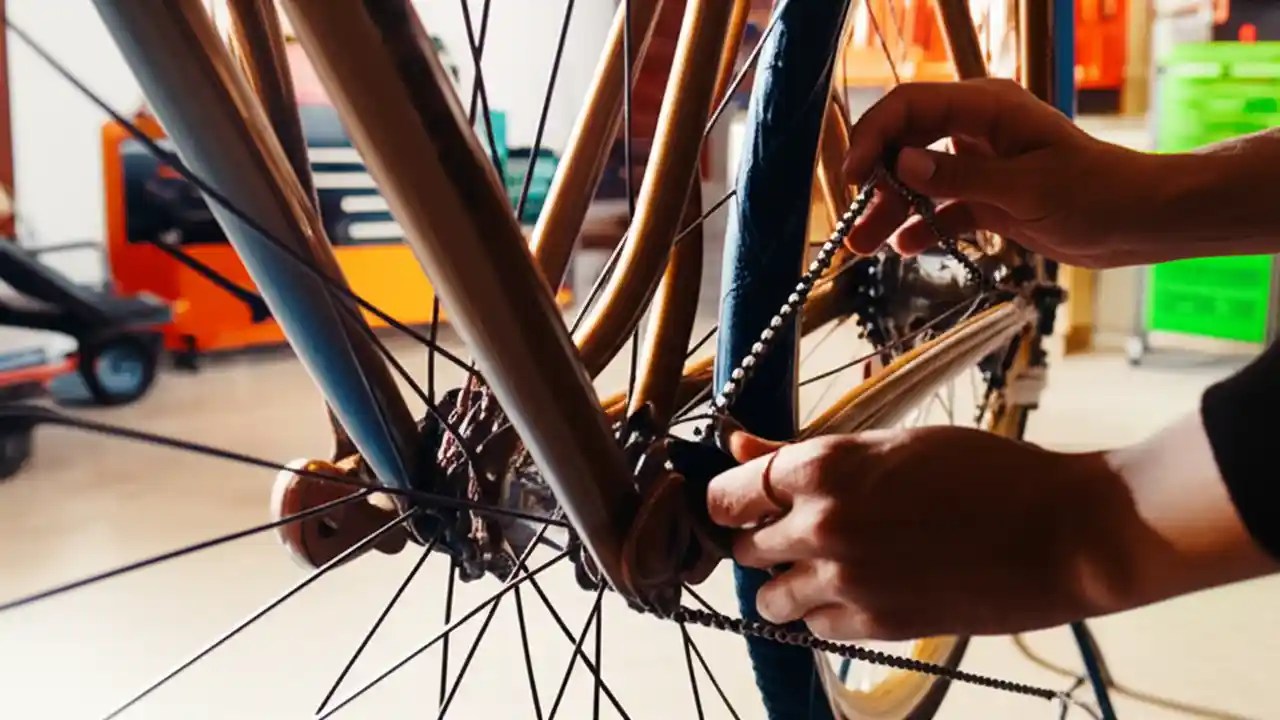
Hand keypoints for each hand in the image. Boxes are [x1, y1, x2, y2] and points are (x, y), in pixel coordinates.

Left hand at [705, 426, 1138, 639]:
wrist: (1060, 532)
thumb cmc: (984, 471)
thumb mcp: (891, 442)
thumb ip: (805, 453)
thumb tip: (740, 447)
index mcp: (823, 466)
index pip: (727, 493)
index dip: (728, 499)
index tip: (736, 502)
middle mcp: (821, 524)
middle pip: (744, 546)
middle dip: (760, 538)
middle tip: (791, 530)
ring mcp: (845, 580)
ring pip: (767, 597)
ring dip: (782, 583)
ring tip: (821, 566)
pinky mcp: (873, 625)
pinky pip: (813, 627)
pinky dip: (821, 613)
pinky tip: (855, 589)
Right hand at [841, 79, 1163, 267]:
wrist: (1140, 223)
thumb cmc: (1097, 194)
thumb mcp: (1025, 189)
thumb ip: (959, 176)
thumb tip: (900, 165)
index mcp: (987, 107)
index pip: (909, 107)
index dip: (873, 137)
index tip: (851, 178)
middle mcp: (977, 130)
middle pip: (905, 144)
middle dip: (875, 181)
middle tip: (853, 220)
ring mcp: (980, 164)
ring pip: (918, 180)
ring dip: (890, 211)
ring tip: (863, 246)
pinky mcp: (987, 198)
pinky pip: (941, 208)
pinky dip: (922, 227)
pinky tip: (906, 249)